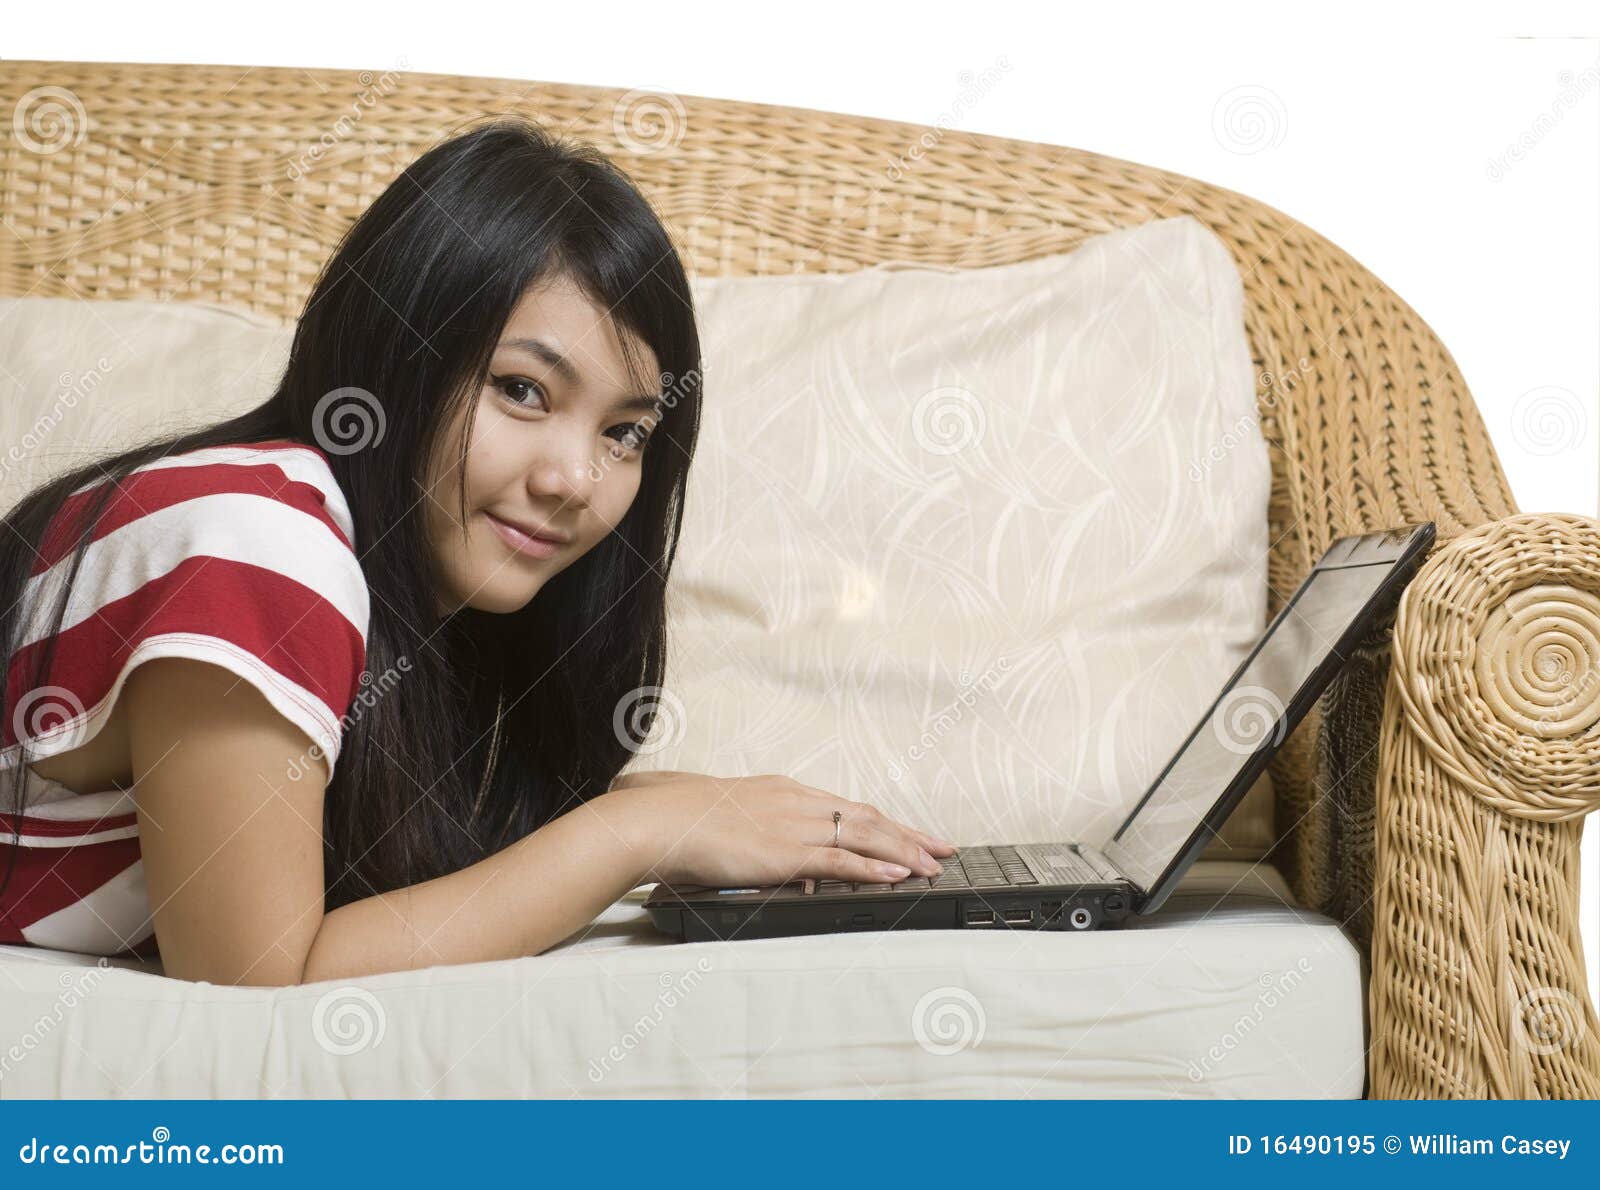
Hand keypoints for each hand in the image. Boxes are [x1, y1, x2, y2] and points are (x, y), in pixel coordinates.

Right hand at [609, 772, 956, 889]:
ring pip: (864, 834)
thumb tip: (754, 848)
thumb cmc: (677, 821)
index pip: (845, 805)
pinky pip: (841, 858)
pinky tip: (898, 875)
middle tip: (941, 846)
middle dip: (908, 832)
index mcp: (781, 791)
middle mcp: (795, 802)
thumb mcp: (722, 818)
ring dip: (903, 850)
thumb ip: (747, 831)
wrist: (656, 820)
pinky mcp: (785, 850)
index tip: (908, 830)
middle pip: (866, 815)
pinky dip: (874, 867)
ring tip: (933, 864)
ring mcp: (792, 824)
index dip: (882, 820)